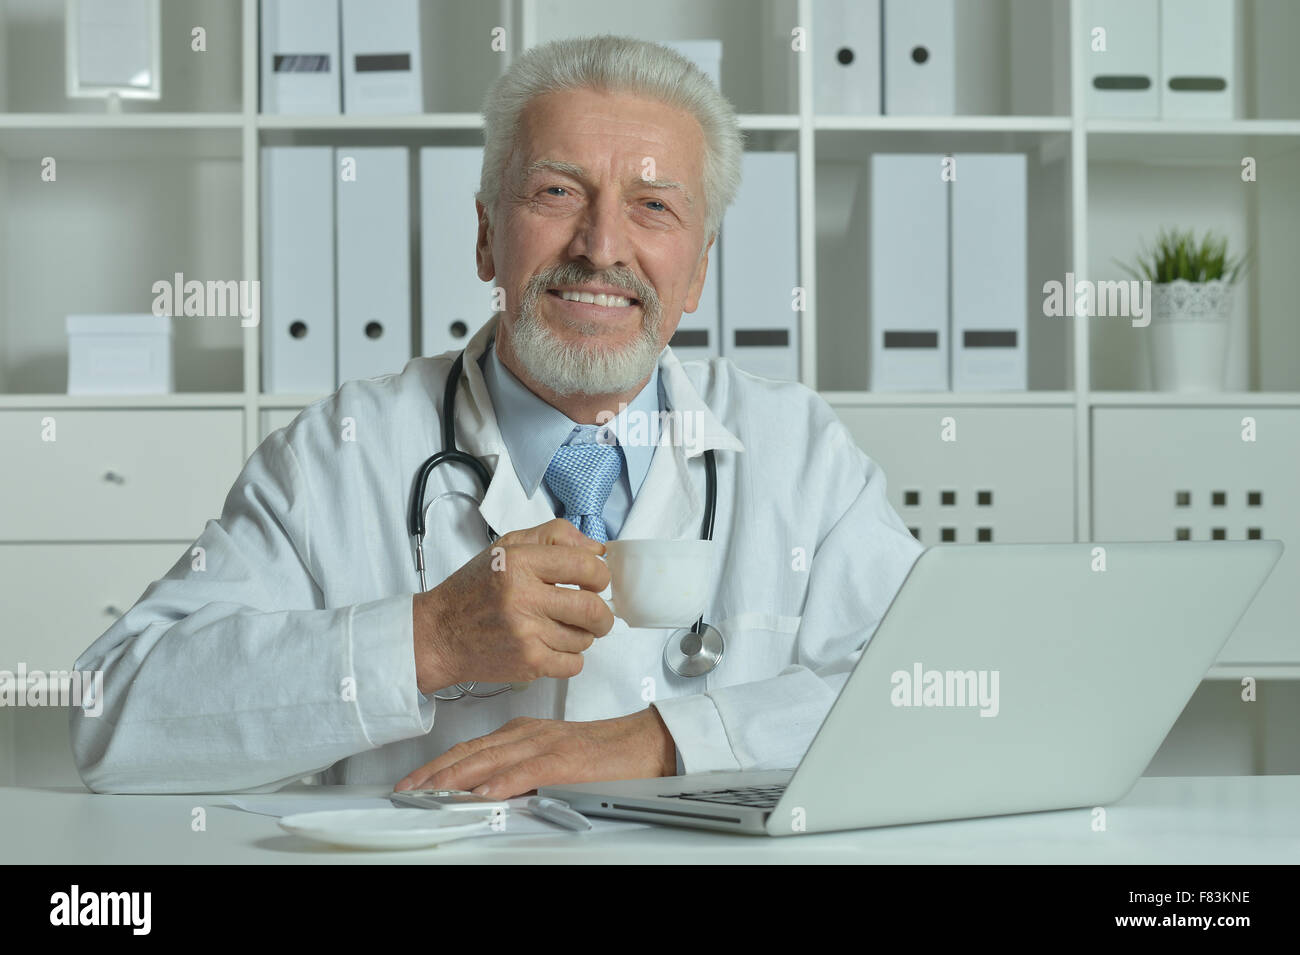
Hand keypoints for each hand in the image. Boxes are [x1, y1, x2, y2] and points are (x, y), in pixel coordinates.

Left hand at [392, 709, 677, 798]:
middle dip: (434, 773)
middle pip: (471, 753)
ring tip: (430, 792)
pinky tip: (484, 793)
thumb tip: (488, 791)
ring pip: (491, 761)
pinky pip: (528, 772)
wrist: (645, 743)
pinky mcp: (566, 760)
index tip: (413, 781)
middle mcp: (529, 735)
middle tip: (406, 789)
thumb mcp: (552, 758)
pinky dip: (503, 782)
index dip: (438, 765)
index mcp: (524, 733)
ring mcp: (546, 745)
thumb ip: (521, 769)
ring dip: (457, 778)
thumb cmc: (605, 753)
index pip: (470, 748)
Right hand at [412, 518, 614, 694]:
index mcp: (519, 562)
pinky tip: (553, 646)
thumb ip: (555, 537)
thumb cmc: (474, 589)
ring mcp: (525, 634)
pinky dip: (571, 657)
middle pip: (593, 608)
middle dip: (602, 613)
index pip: (586, 566)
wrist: (439, 634)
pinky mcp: (527, 663)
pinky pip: (574, 664)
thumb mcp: (508, 547)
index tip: (595, 581)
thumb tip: (598, 549)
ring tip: (562, 627)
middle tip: (595, 612)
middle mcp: (522, 597)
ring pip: (585, 638)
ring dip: (583, 635)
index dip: (600, 575)